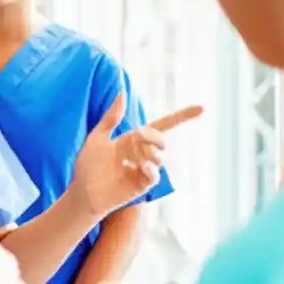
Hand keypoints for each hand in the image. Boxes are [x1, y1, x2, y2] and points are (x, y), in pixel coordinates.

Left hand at [70, 94, 201, 218]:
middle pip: (160, 140)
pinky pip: (153, 175)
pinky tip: (136, 167)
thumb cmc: (87, 166)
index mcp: (133, 140)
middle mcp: (141, 154)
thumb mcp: (98, 136)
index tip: (201, 108)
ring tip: (129, 158)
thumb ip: (111, 117)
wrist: (82, 192)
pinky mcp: (141, 186)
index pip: (162, 126)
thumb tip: (121, 92)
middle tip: (137, 137)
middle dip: (153, 137)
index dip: (181, 117)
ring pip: (158, 156)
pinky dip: (148, 169)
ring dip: (148, 152)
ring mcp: (143, 170)